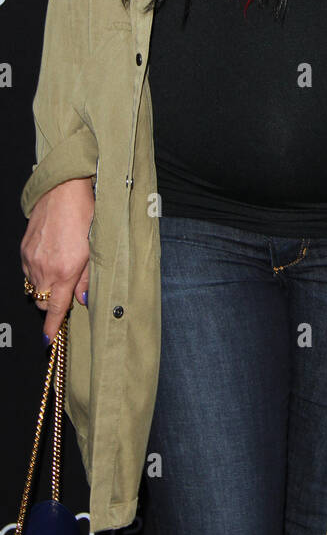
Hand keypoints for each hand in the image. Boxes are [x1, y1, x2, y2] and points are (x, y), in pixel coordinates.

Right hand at [21, 178, 94, 342]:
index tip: (49, 342)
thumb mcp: (94, 250)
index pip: (54, 309)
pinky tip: (51, 257)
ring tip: (61, 268)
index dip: (52, 327)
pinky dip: (38, 272)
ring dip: (46, 286)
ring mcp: (31, 260)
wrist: (62, 192)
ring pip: (34, 287)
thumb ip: (87, 280)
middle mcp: (44, 269)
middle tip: (66, 292)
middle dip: (52, 303)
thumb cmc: (85, 217)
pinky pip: (28, 271)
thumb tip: (82, 302)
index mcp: (64, 272)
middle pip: (42, 301)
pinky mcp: (24, 250)